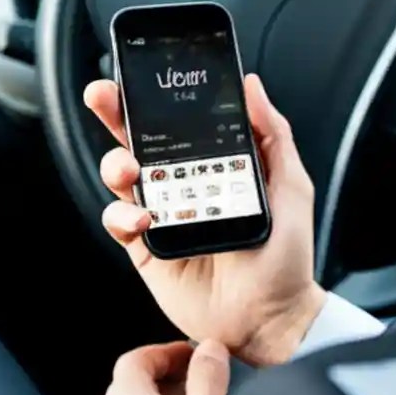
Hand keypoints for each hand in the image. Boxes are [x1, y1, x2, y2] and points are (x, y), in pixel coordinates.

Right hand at [85, 74, 325, 365]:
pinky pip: (120, 223)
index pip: (179, 124)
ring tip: (131, 168)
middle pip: (139, 141)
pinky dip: (122, 214)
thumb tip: (252, 86)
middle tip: (104, 97)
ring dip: (116, 164)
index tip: (140, 75)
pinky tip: (142, 217)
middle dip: (116, 115)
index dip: (156, 99)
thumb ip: (273, 135)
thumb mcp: (290, 187)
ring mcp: (163, 217)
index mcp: (215, 167)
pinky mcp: (146, 251)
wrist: (272, 318)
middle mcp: (184, 187)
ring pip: (122, 178)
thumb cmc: (287, 259)